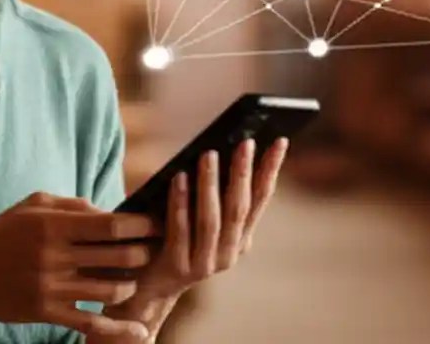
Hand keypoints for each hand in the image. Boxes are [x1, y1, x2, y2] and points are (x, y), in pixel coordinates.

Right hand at [0, 191, 158, 339]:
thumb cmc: (1, 234)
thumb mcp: (33, 206)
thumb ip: (74, 206)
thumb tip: (112, 212)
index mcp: (54, 225)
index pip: (112, 224)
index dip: (143, 224)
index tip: (159, 223)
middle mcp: (55, 256)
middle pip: (120, 257)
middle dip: (145, 254)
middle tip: (154, 252)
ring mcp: (51, 287)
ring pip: (112, 290)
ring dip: (132, 286)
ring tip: (136, 281)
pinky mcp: (46, 313)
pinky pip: (91, 323)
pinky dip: (120, 329)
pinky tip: (140, 331)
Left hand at [135, 136, 288, 299]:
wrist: (150, 286)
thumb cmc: (174, 238)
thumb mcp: (201, 218)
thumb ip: (213, 194)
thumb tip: (218, 148)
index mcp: (240, 238)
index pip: (261, 198)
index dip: (271, 170)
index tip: (280, 142)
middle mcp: (229, 252)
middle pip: (239, 208)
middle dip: (243, 174)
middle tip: (245, 143)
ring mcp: (206, 263)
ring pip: (212, 220)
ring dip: (210, 185)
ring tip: (208, 154)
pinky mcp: (180, 268)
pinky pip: (181, 231)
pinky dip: (180, 203)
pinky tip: (178, 178)